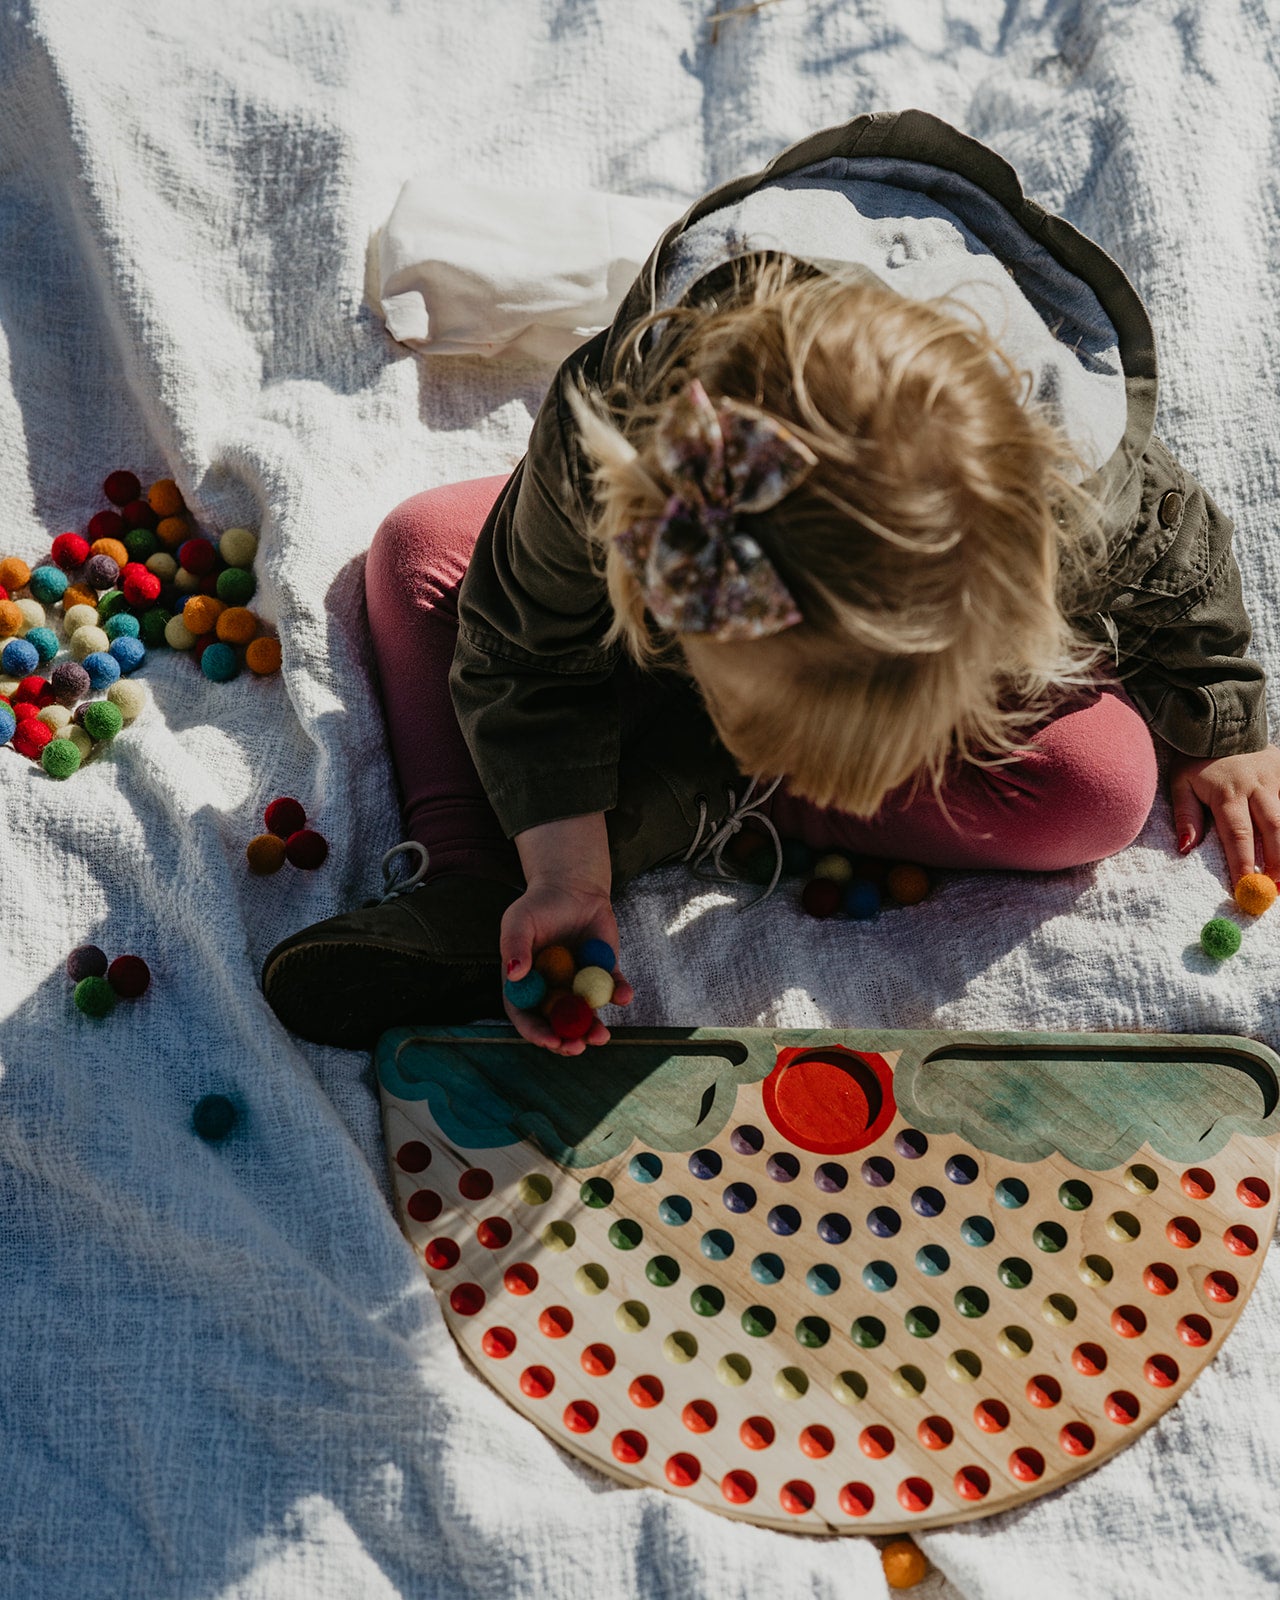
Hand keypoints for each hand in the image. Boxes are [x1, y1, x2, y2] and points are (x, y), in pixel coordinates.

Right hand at [500, 881, 633, 1055]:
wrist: (572, 888)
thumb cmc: (538, 905)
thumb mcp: (518, 920)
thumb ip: (514, 945)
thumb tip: (514, 973)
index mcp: (526, 987)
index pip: (526, 1017)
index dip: (536, 1032)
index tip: (550, 1039)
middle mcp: (552, 992)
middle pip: (557, 1025)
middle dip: (567, 1040)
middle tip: (577, 1046)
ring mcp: (579, 986)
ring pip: (586, 1016)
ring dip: (593, 1029)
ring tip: (601, 1036)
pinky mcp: (604, 975)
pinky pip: (612, 990)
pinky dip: (619, 994)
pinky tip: (623, 995)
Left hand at [1169, 744, 1279, 885]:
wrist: (1220, 721)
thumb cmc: (1196, 759)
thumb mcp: (1181, 783)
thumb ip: (1186, 815)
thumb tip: (1185, 848)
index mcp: (1228, 793)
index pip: (1237, 834)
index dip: (1243, 862)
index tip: (1246, 887)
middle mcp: (1256, 787)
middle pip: (1273, 829)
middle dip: (1277, 861)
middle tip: (1276, 888)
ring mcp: (1276, 778)